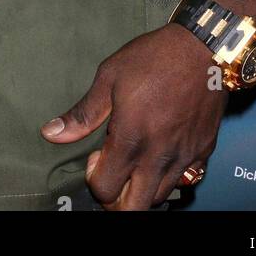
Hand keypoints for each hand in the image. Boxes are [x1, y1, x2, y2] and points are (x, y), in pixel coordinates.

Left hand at [41, 24, 225, 208]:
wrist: (203, 47)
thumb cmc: (154, 57)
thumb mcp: (110, 77)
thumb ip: (83, 113)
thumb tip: (52, 133)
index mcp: (130, 139)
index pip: (105, 189)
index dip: (94, 178)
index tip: (97, 157)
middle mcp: (158, 156)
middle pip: (133, 207)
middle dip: (117, 198)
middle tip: (114, 171)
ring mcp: (184, 157)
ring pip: (159, 197)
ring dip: (142, 187)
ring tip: (136, 159)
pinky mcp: (203, 152)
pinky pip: (185, 179)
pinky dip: (169, 175)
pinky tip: (161, 150)